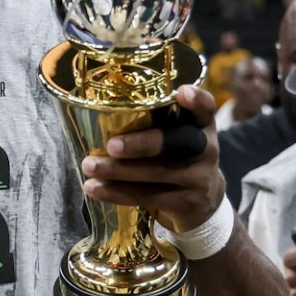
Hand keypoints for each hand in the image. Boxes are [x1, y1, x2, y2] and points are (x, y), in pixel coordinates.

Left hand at [81, 85, 224, 232]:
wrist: (202, 203)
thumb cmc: (176, 158)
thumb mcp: (176, 137)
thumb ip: (154, 123)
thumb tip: (97, 117)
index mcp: (202, 126)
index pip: (205, 108)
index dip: (196, 99)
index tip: (181, 92)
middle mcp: (206, 149)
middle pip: (177, 143)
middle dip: (142, 143)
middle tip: (111, 145)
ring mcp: (199, 178)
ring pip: (156, 172)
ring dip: (118, 170)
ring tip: (89, 166)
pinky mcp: (186, 204)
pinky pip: (147, 197)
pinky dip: (117, 193)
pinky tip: (95, 189)